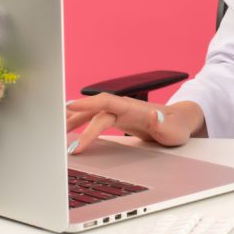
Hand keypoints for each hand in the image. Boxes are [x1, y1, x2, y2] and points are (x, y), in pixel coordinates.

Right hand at [65, 94, 202, 153]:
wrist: (178, 122)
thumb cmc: (176, 127)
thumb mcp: (174, 130)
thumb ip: (164, 124)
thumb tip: (153, 115)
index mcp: (134, 107)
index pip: (107, 102)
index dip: (88, 103)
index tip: (70, 107)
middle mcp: (123, 107)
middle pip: (94, 109)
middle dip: (74, 118)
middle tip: (55, 131)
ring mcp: (119, 112)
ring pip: (91, 113)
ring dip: (73, 120)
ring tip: (54, 131)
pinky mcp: (117, 118)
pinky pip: (94, 118)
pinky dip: (80, 123)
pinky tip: (67, 130)